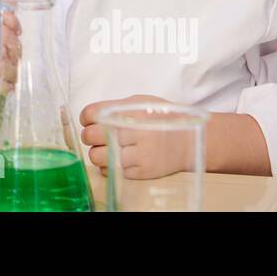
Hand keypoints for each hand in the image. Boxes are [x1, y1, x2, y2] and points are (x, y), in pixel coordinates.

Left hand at [80, 95, 194, 179]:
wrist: (190, 141)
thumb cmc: (163, 119)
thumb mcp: (141, 103)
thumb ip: (116, 107)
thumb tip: (90, 115)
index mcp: (130, 111)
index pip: (92, 113)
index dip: (86, 118)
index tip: (89, 120)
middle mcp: (133, 132)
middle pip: (90, 135)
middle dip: (89, 136)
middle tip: (96, 136)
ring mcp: (137, 154)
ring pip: (97, 157)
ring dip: (97, 153)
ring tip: (107, 149)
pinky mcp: (141, 172)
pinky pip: (111, 172)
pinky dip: (110, 167)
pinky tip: (119, 159)